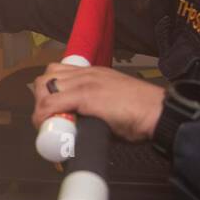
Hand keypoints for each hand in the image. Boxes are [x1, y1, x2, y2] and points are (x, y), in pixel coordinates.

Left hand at [31, 63, 164, 141]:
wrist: (159, 112)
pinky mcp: (85, 95)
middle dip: (40, 98)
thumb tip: (80, 124)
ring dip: (41, 107)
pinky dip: (43, 117)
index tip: (50, 108)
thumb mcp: (113, 102)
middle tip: (47, 118)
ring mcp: (84, 83)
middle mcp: (86, 73)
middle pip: (46, 78)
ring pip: (44, 88)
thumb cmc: (142, 112)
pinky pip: (51, 104)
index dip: (48, 90)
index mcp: (93, 73)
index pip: (57, 72)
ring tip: (49, 124)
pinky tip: (48, 127)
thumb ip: (95, 107)